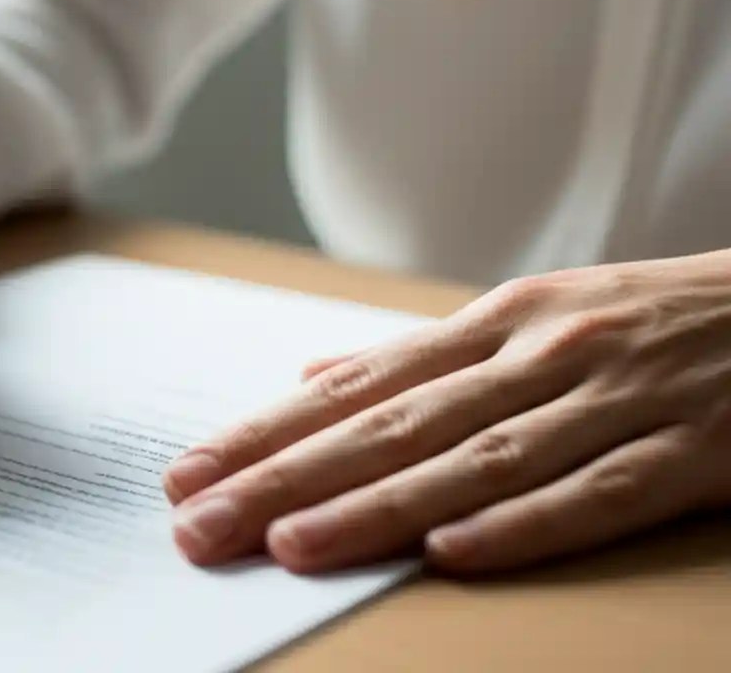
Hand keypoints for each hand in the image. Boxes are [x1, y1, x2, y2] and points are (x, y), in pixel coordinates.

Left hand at [162, 252, 730, 573]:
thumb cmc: (648, 319)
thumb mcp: (532, 316)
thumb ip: (421, 356)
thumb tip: (315, 373)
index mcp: (493, 326)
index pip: (355, 386)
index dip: (266, 430)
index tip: (189, 471)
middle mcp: (537, 356)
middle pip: (392, 426)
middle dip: (287, 476)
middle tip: (201, 521)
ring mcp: (611, 401)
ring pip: (474, 462)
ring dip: (377, 507)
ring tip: (290, 544)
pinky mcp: (689, 452)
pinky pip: (595, 493)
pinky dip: (524, 524)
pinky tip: (452, 555)